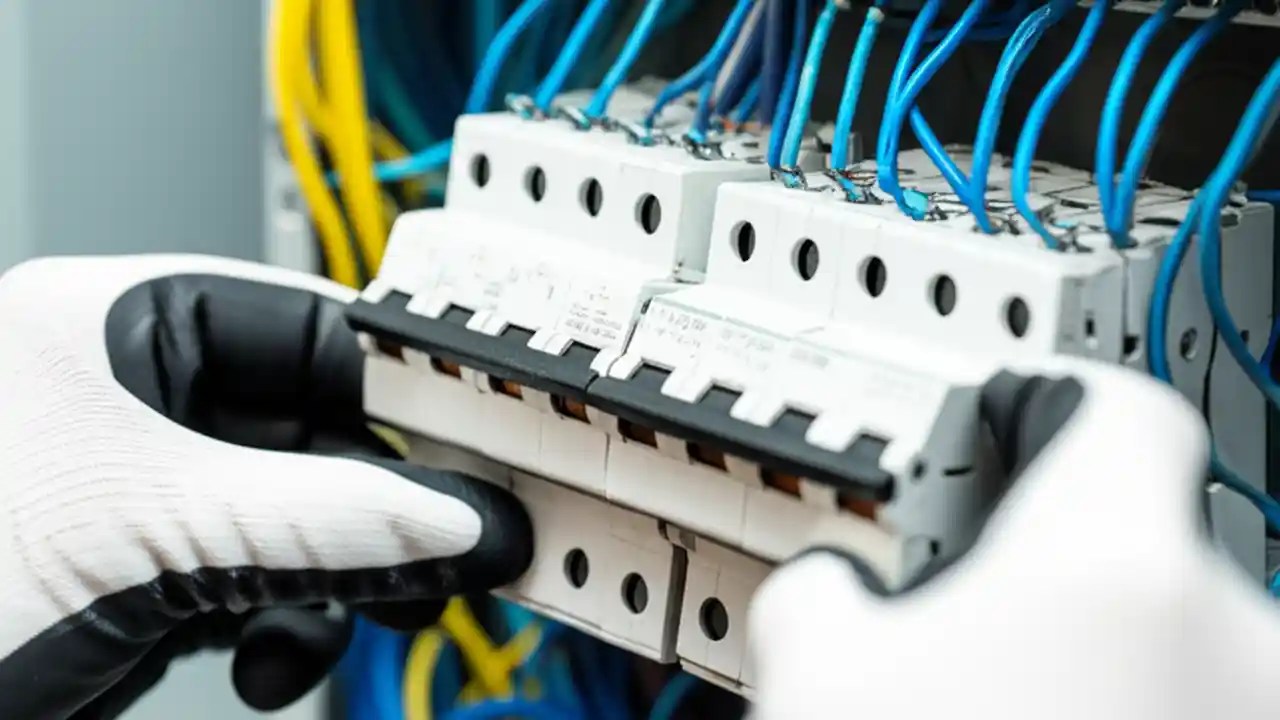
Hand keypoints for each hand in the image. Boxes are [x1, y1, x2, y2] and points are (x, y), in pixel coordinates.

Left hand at [0, 255, 532, 718]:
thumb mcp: (159, 536)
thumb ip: (333, 521)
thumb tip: (463, 516)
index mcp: (113, 325)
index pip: (309, 326)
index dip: (403, 383)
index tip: (485, 437)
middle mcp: (128, 397)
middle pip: (316, 429)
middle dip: (383, 504)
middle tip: (456, 547)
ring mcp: (136, 490)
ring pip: (297, 515)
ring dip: (342, 577)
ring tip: (359, 619)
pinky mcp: (141, 569)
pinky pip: (260, 579)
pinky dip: (291, 623)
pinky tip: (272, 661)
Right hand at [747, 359, 1279, 718]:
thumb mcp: (818, 678)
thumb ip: (826, 588)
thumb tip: (833, 590)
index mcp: (1116, 570)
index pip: (1122, 408)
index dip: (1054, 399)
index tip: (1014, 415)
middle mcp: (1235, 640)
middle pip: (1137, 537)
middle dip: (1046, 562)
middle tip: (962, 613)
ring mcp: (1259, 711)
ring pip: (1167, 635)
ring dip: (1087, 649)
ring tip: (990, 699)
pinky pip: (1190, 699)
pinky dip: (1123, 702)